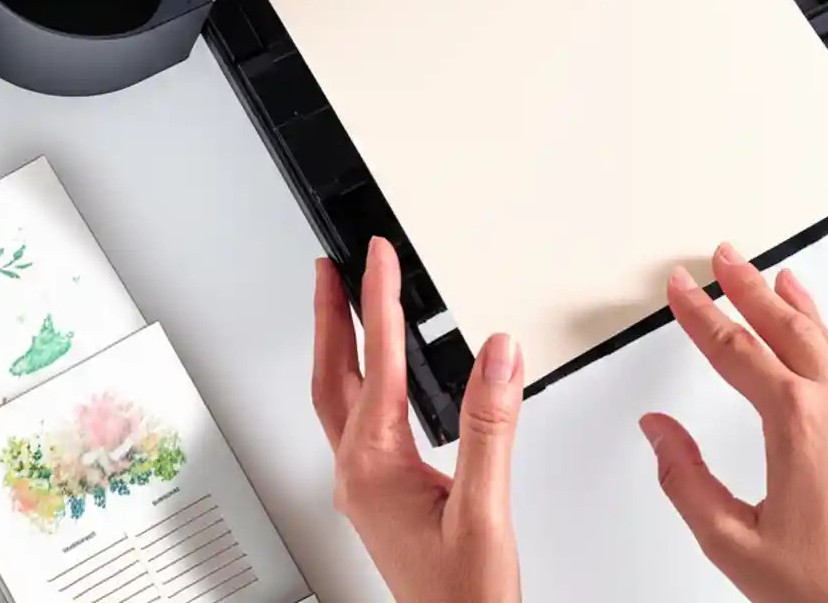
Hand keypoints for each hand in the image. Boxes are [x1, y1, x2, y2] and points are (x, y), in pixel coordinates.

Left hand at [312, 238, 523, 602]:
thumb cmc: (462, 594)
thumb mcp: (484, 508)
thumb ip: (489, 426)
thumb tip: (496, 355)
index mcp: (374, 468)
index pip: (379, 366)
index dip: (379, 303)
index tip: (379, 258)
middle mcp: (358, 473)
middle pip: (333, 375)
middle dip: (331, 315)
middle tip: (331, 267)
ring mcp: (364, 486)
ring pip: (340, 398)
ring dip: (340, 346)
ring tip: (346, 306)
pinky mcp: (378, 495)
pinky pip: (358, 420)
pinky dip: (361, 380)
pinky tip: (378, 375)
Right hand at [640, 243, 827, 602]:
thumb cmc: (821, 589)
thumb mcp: (729, 538)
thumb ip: (685, 478)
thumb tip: (658, 432)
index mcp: (799, 425)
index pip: (736, 351)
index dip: (701, 315)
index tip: (681, 288)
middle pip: (785, 327)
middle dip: (748, 287)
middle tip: (723, 258)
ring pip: (822, 340)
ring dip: (790, 302)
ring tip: (771, 275)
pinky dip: (822, 334)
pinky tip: (816, 332)